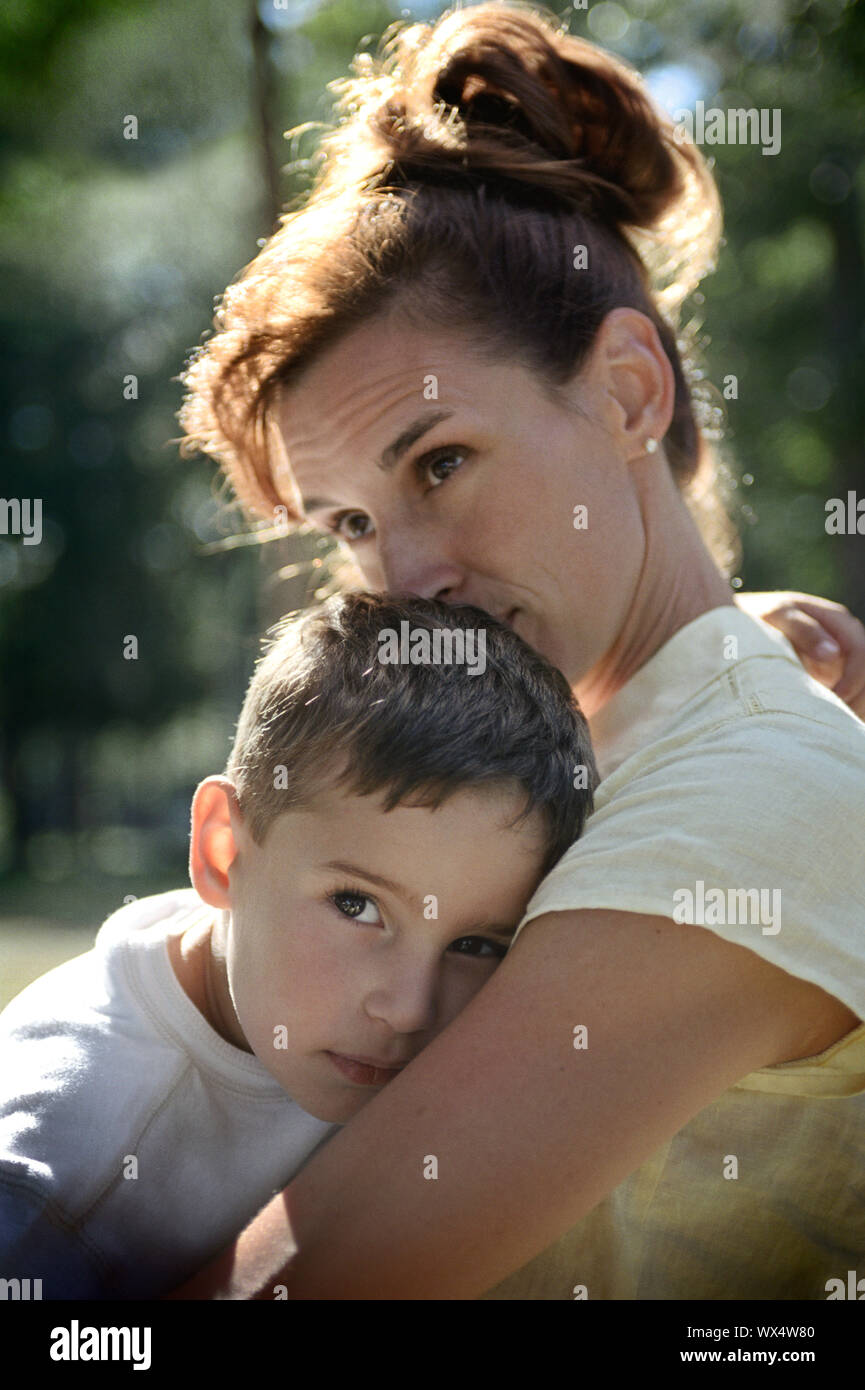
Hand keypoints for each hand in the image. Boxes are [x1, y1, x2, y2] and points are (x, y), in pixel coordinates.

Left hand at [735, 590, 864, 718]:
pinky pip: (847, 695)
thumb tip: (833, 654)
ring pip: (861, 687)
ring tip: (832, 726)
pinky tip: (829, 724)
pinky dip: (842, 711)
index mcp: (836, 621)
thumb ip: (803, 631)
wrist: (732, 626)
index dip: (855, 678)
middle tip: (836, 721)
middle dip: (857, 698)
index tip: (835, 700)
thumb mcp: (775, 617)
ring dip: (853, 706)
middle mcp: (842, 639)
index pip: (862, 652)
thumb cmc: (754, 616)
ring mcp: (837, 658)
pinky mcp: (828, 675)